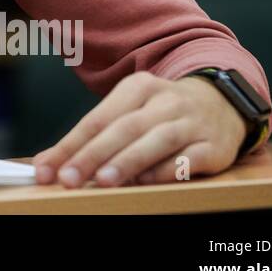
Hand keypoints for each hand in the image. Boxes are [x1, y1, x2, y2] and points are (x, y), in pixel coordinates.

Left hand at [33, 71, 246, 187]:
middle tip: (68, 178)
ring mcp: (191, 123)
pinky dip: (165, 171)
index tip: (46, 168)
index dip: (70, 145)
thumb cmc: (162, 113)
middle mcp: (165, 102)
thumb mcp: (130, 111)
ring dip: (128, 161)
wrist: (224, 103)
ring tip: (102, 181)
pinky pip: (188, 159)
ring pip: (156, 140)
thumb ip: (94, 136)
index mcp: (138, 87)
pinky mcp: (214, 147)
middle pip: (123, 128)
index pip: (97, 118)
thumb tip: (50, 163)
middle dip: (92, 154)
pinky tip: (145, 182)